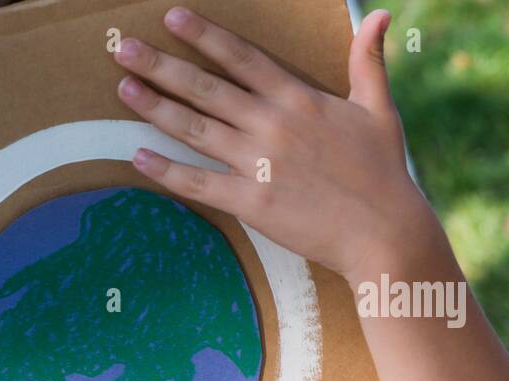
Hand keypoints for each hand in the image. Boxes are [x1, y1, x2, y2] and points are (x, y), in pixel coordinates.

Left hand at [114, 6, 438, 283]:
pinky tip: (138, 157)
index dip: (204, 36)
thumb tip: (377, 16)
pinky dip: (167, 171)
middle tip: (124, 49)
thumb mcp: (379, 108)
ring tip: (124, 89)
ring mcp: (259, 163)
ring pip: (196, 129)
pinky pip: (200, 183)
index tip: (172, 18)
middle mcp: (273, 124)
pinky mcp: (252, 202)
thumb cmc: (382, 170)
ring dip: (156, 108)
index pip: (242, 58)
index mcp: (299, 98)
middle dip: (162, 66)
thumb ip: (368, 61)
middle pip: (207, 88)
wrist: (384, 230)